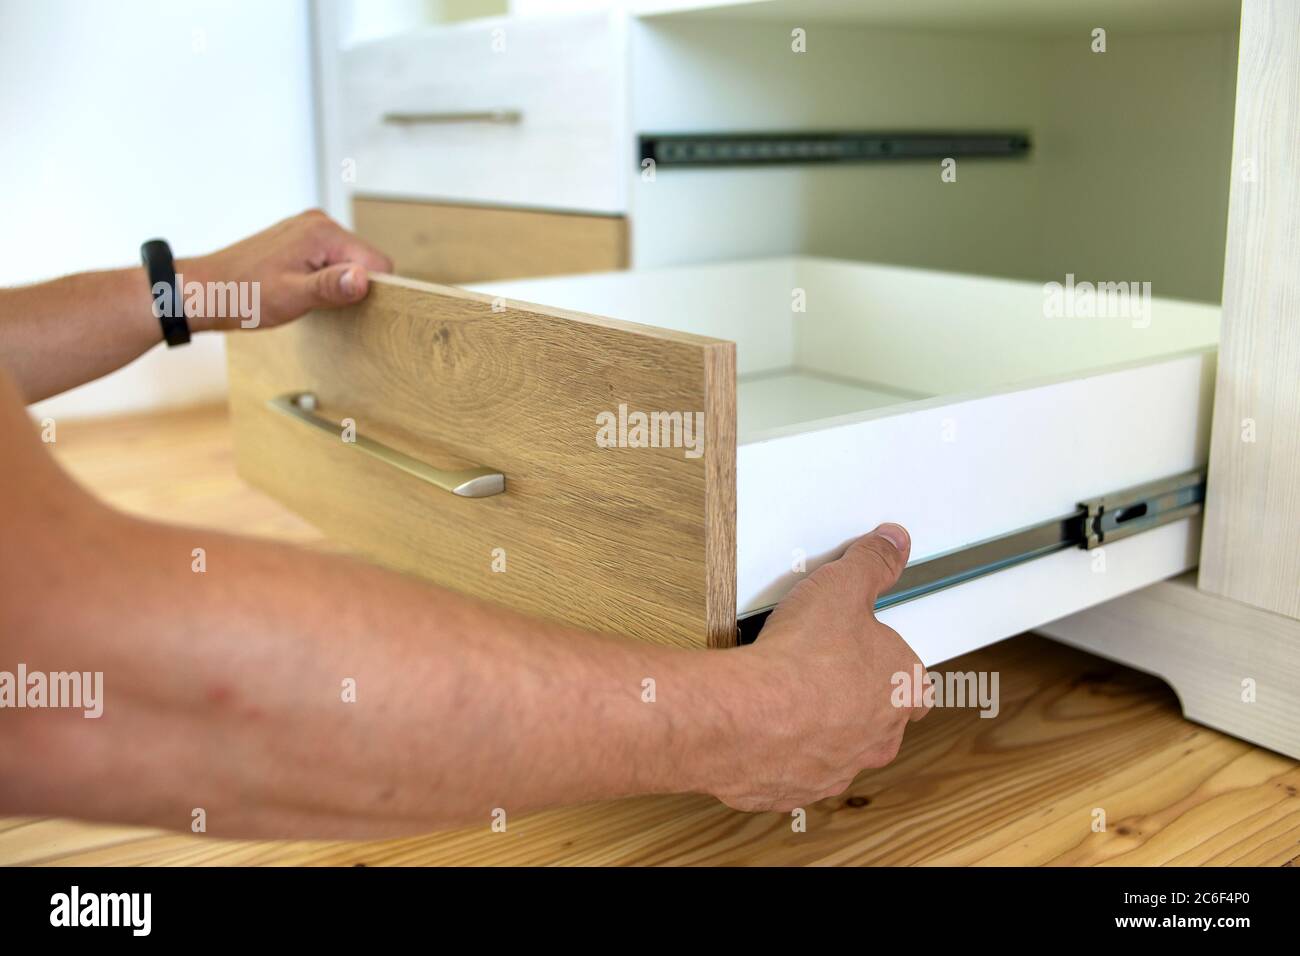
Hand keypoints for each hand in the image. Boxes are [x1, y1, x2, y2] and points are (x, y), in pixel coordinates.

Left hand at [178, 209, 392, 331]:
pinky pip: (329, 260)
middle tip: (317, 302)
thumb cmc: (244, 294)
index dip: (369, 290)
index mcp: (323, 232)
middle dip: (350, 287)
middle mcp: (318, 222)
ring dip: (334, 284)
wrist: (203, 291)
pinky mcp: (298, 239)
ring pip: (347, 262)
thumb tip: (364, 279)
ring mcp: (307, 229)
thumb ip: (331, 287)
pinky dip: (322, 279)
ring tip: (304, 295)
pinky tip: (299, 289)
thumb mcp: (292, 296)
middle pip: (363, 261)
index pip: (378, 263)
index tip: (343, 305)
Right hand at [708, 524, 929, 811]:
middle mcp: (879, 737)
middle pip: (878, 718)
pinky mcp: (797, 788)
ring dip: (817, 727)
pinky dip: (780, 751)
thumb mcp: (842, 586)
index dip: (886, 660)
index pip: (913, 681)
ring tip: (782, 694)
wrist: (749, 715)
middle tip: (817, 666)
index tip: (861, 644)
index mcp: (902, 690)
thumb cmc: (801, 660)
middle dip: (852, 696)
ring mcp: (839, 767)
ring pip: (838, 747)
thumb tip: (893, 543)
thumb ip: (872, 562)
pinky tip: (760, 723)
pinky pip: (795, 769)